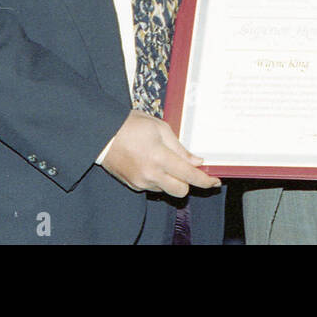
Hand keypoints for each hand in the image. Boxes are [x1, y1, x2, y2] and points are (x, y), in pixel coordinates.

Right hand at [101, 111, 221, 196]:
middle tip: (186, 168)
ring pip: (166, 190)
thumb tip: (196, 162)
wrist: (101, 133)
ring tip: (162, 160)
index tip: (215, 182)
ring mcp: (140, 182)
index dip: (205, 181)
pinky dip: (157, 179)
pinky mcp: (132, 185)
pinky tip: (150, 163)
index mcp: (160, 157)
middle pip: (181, 191)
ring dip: (171, 180)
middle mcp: (151, 174)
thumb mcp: (160, 128)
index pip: (189, 176)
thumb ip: (180, 148)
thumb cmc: (131, 125)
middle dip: (187, 182)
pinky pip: (152, 187)